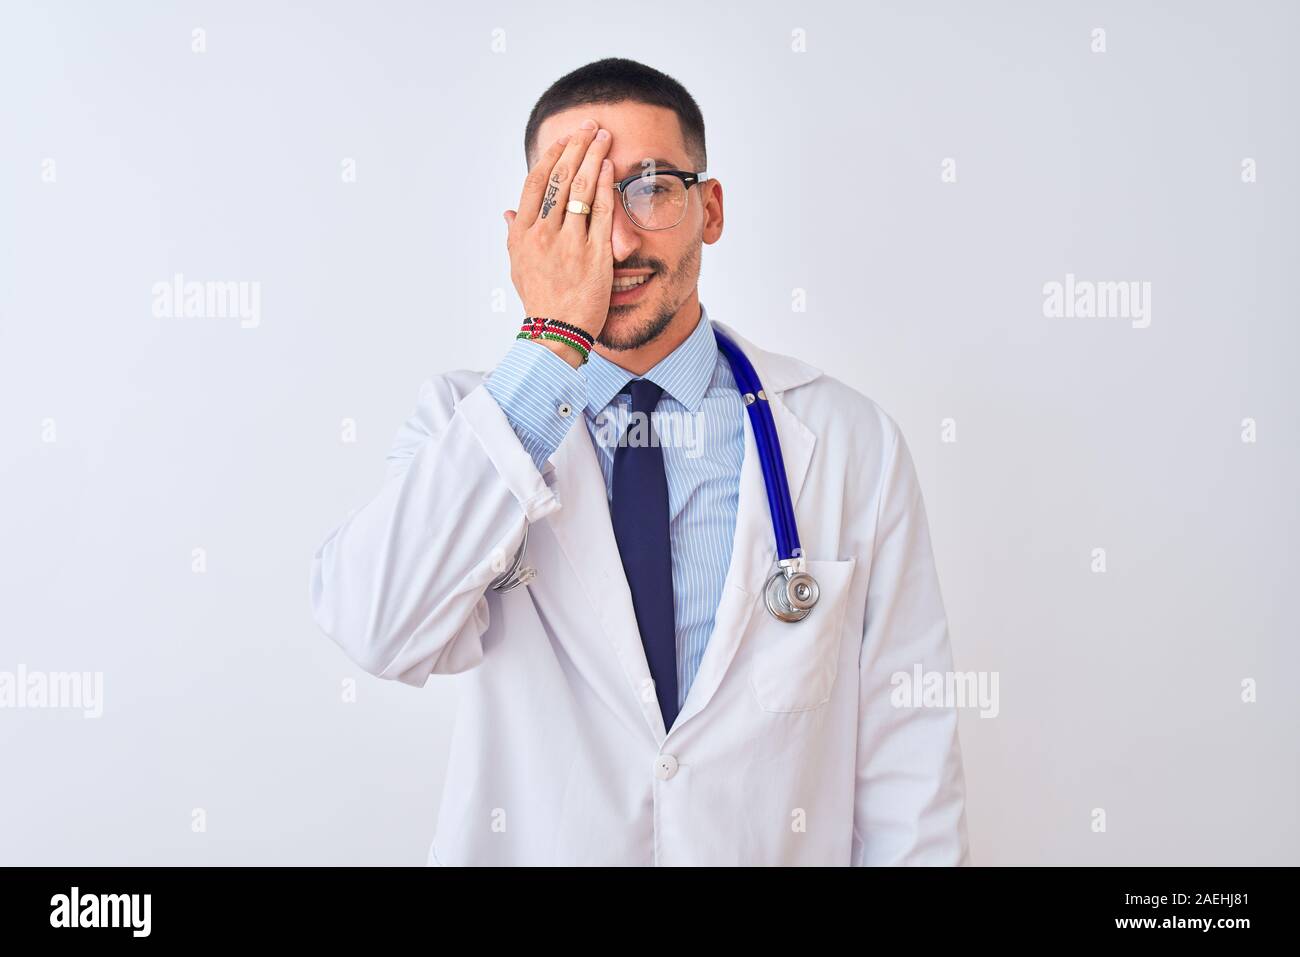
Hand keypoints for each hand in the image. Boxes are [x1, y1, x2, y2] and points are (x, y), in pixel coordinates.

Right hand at [503, 120, 615, 355]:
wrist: (557, 332)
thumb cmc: (540, 300)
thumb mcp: (518, 266)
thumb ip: (514, 235)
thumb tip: (507, 213)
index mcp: (522, 234)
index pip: (535, 183)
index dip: (551, 156)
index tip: (564, 139)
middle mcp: (543, 234)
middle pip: (560, 178)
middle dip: (576, 146)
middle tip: (590, 126)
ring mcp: (569, 243)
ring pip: (581, 188)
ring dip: (594, 156)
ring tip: (605, 136)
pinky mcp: (594, 254)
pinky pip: (602, 212)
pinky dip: (606, 186)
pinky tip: (610, 168)